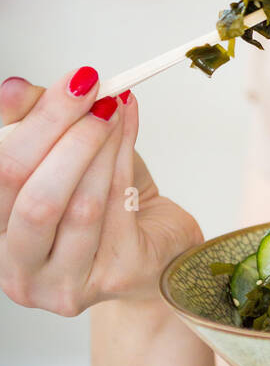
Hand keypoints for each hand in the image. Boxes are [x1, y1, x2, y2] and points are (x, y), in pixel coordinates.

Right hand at [0, 69, 201, 314]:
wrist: (158, 253)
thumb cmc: (105, 206)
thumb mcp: (63, 158)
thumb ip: (36, 124)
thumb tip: (14, 88)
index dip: (28, 124)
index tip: (61, 82)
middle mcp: (17, 271)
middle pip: (30, 195)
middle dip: (60, 130)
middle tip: (89, 88)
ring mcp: (63, 283)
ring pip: (78, 203)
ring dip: (96, 143)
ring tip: (112, 104)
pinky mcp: (112, 277)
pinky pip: (116, 204)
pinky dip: (122, 154)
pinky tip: (127, 124)